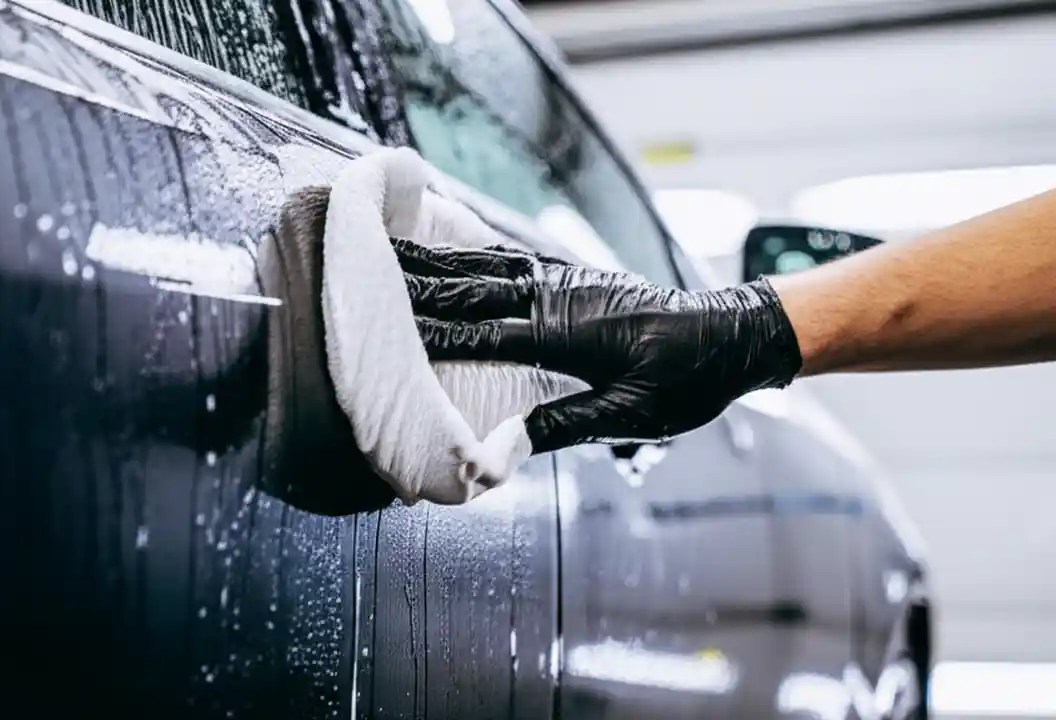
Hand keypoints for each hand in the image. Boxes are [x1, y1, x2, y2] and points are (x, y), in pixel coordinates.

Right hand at [393, 239, 802, 452]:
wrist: (730, 334)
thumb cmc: (685, 381)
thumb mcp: (629, 415)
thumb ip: (562, 424)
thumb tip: (500, 445)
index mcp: (568, 334)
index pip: (484, 332)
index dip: (433, 332)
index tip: (386, 329)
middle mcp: (559, 298)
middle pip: (474, 288)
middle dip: (418, 282)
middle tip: (365, 269)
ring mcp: (565, 281)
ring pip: (487, 266)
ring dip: (437, 259)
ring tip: (392, 247)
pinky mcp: (573, 276)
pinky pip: (511, 258)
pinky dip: (473, 250)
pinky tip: (452, 247)